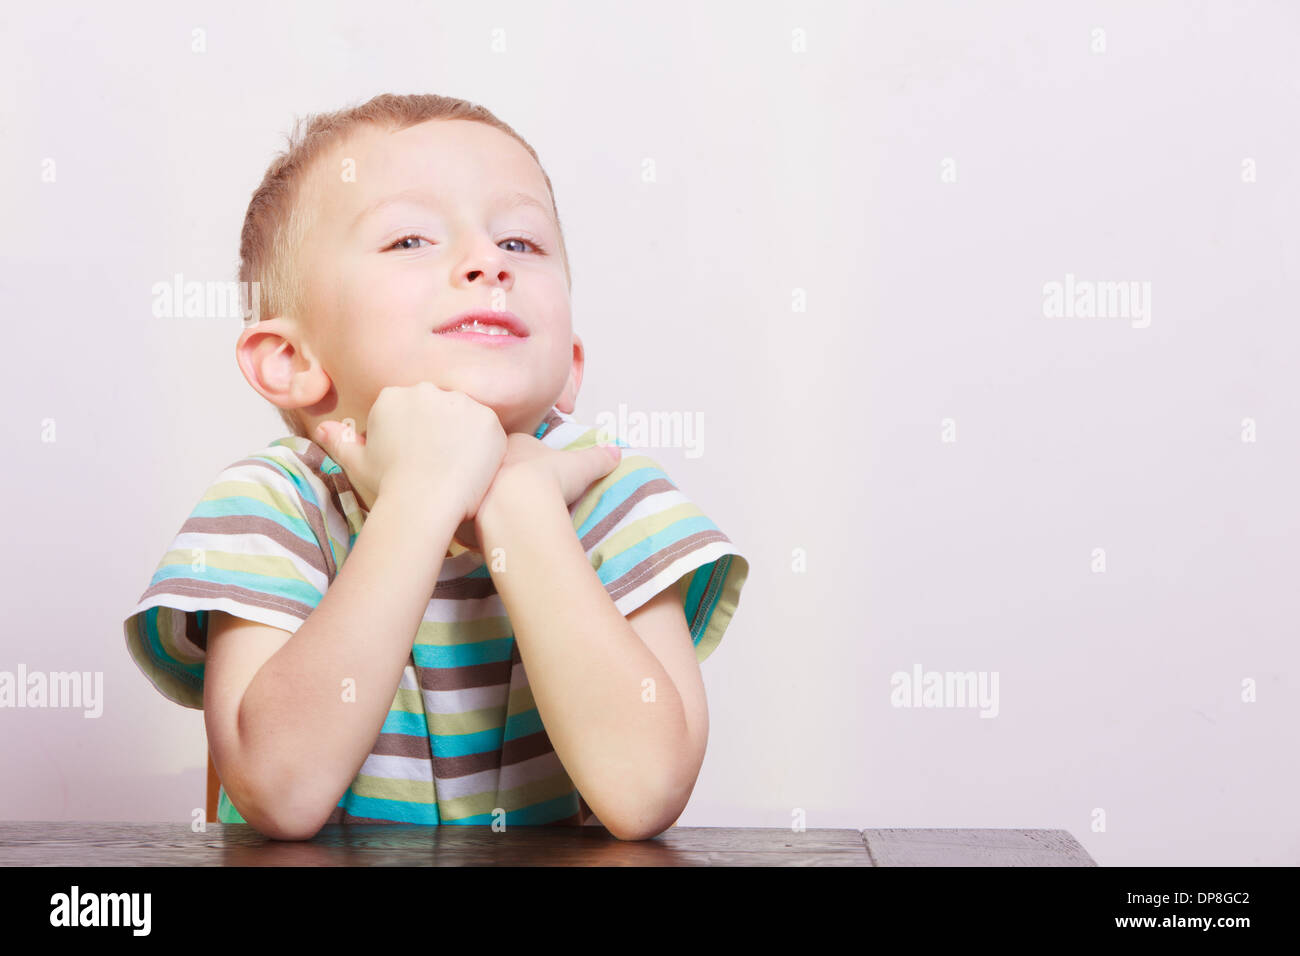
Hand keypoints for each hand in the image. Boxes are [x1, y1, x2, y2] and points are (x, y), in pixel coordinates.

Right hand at [313, 383, 506, 524]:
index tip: (415, 455)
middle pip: (437, 406)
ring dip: (463, 433)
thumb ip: (340, 441)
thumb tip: (321, 429)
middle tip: (438, 461)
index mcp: (393, 396)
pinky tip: (475, 466)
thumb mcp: (358, 462)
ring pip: (464, 414)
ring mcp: (460, 402)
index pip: (410, 408)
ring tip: (457, 465)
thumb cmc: (388, 484)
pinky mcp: (487, 418)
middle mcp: (426, 391)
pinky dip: (484, 444)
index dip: (415, 433)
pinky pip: (487, 427)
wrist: (424, 502)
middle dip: (439, 428)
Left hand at [452, 432, 622, 551]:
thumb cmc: (550, 478)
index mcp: (513, 443)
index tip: (538, 476)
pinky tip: (494, 538)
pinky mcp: (464, 512)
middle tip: (520, 499)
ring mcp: (473, 485)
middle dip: (503, 481)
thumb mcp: (582, 465)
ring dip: (490, 504)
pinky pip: (469, 519)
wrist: (519, 504)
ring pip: (479, 492)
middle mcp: (488, 460)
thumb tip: (617, 453)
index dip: (528, 461)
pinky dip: (479, 528)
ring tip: (508, 521)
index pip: (517, 447)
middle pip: (494, 468)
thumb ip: (598, 458)